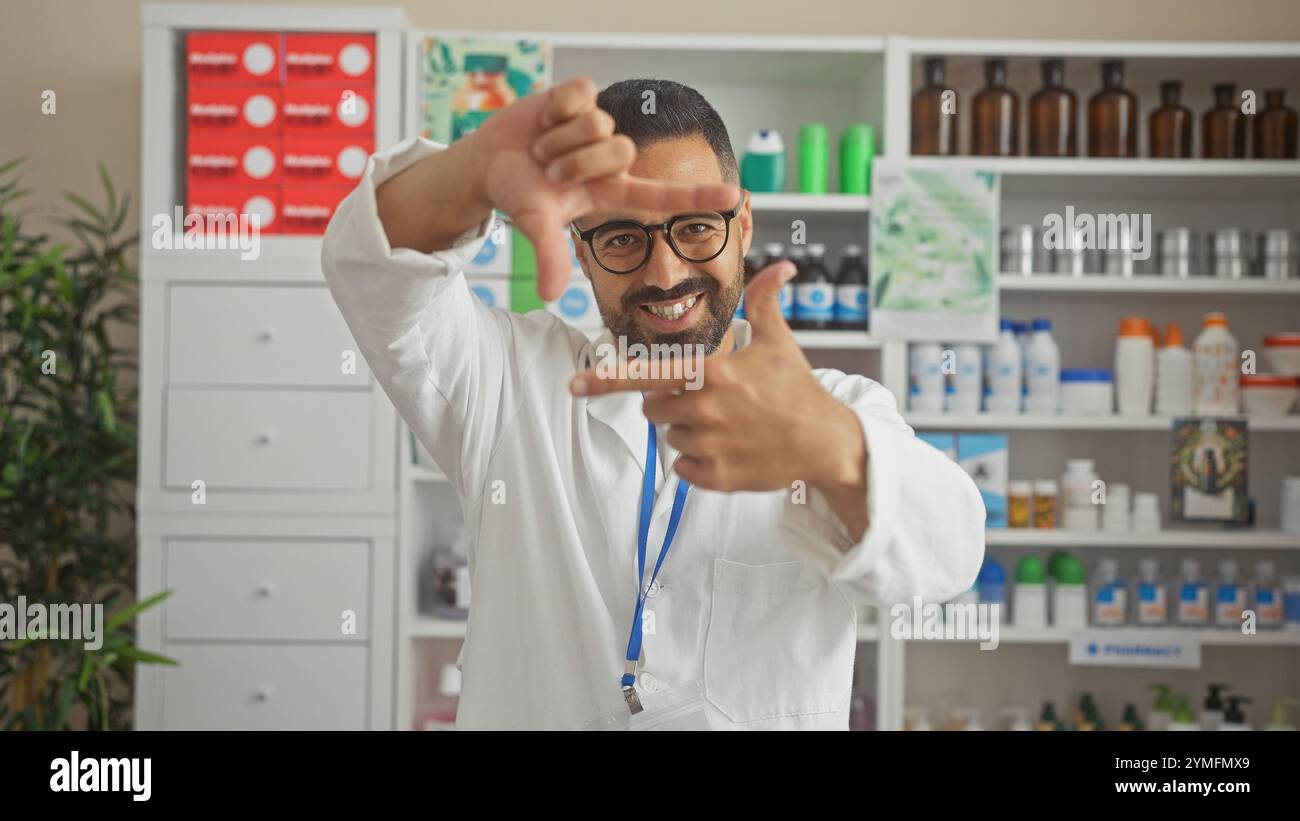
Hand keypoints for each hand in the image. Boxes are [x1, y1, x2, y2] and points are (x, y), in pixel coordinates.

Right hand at [465, 78, 738, 300]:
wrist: (489, 162)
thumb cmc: (519, 194)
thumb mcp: (536, 225)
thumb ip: (549, 257)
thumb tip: (550, 296)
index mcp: (614, 191)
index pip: (665, 195)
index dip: (699, 195)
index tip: (734, 198)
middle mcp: (614, 158)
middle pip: (621, 149)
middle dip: (576, 161)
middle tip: (550, 170)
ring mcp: (599, 126)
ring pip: (598, 123)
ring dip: (560, 137)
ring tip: (543, 147)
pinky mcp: (582, 96)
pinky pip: (581, 95)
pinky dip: (555, 108)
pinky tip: (545, 118)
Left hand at [569, 261, 868, 535]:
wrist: (826, 442)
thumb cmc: (799, 389)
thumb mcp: (779, 341)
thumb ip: (765, 301)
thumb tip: (780, 265)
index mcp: (712, 373)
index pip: (646, 376)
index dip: (606, 379)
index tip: (575, 384)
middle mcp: (706, 410)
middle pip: (652, 409)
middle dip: (670, 403)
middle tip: (708, 400)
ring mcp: (710, 446)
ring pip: (670, 438)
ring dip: (688, 431)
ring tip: (727, 424)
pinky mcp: (717, 477)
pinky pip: (682, 468)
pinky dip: (697, 462)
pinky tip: (728, 448)